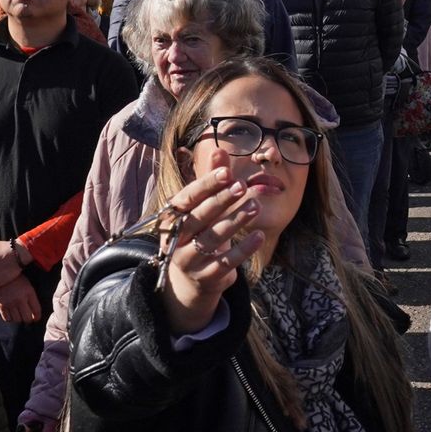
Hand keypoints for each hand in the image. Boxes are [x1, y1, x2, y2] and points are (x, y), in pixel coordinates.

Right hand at [0, 275, 42, 324]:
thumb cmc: (16, 279)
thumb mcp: (27, 285)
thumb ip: (31, 297)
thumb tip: (34, 311)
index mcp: (29, 293)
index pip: (36, 310)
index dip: (37, 317)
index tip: (36, 318)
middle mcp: (20, 299)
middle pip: (27, 318)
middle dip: (29, 320)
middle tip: (28, 318)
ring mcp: (10, 303)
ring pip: (17, 320)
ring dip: (19, 319)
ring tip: (19, 316)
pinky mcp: (1, 306)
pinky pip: (7, 319)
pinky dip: (10, 319)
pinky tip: (11, 315)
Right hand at [159, 166, 266, 335]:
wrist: (190, 281)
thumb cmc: (198, 234)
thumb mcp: (201, 209)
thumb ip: (210, 182)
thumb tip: (219, 150)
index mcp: (171, 218)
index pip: (187, 198)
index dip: (206, 185)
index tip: (227, 171)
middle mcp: (175, 239)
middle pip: (199, 217)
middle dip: (221, 201)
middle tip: (242, 186)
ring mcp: (188, 260)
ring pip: (212, 238)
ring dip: (235, 221)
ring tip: (256, 206)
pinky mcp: (205, 277)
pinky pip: (225, 262)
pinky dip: (243, 249)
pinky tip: (259, 235)